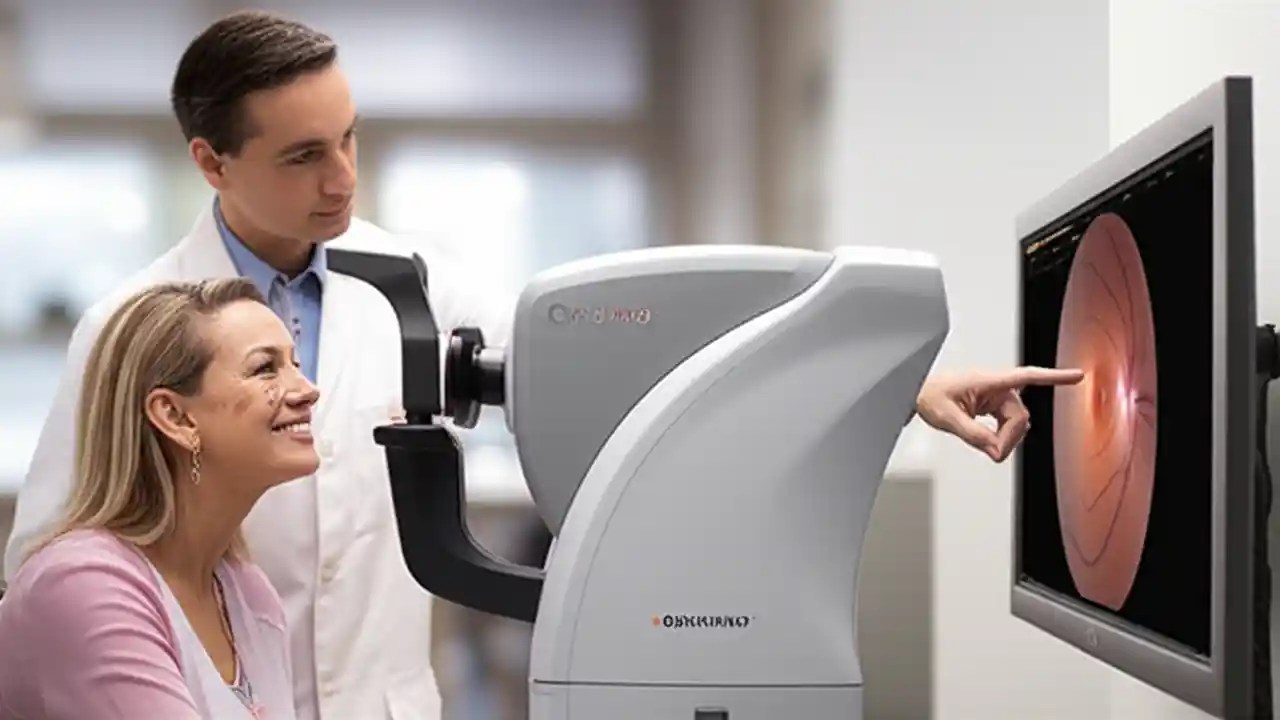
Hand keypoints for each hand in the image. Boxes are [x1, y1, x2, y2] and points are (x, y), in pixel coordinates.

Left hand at [915, 366, 1083, 461]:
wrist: (916, 392)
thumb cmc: (928, 394)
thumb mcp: (948, 418)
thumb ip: (973, 435)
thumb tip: (995, 451)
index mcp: (988, 381)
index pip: (1027, 376)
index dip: (1053, 377)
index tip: (1078, 375)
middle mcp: (996, 387)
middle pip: (1019, 415)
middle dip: (1010, 437)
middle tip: (993, 454)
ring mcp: (994, 396)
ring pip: (1015, 423)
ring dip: (1005, 439)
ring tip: (987, 448)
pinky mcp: (991, 405)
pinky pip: (1006, 424)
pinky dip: (1001, 437)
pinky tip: (994, 444)